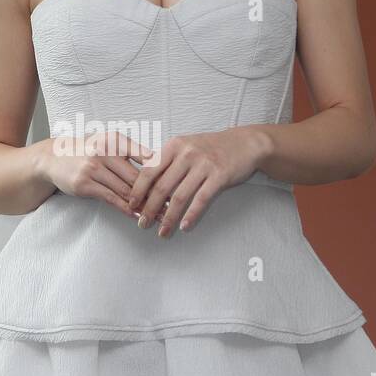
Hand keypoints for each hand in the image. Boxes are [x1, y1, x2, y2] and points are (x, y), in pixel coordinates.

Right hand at [39, 130, 167, 222]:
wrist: (55, 157)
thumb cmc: (89, 151)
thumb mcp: (110, 144)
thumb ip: (132, 153)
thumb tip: (160, 167)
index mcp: (116, 140)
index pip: (145, 158)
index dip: (162, 173)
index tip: (177, 186)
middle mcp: (105, 151)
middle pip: (137, 177)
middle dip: (156, 193)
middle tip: (172, 206)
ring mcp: (93, 168)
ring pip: (125, 190)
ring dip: (144, 205)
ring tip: (158, 215)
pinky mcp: (85, 184)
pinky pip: (110, 198)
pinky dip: (126, 208)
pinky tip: (136, 215)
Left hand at [127, 127, 269, 236]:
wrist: (244, 143)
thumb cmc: (211, 147)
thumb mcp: (185, 146)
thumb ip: (167, 161)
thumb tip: (143, 182)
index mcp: (174, 146)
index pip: (149, 171)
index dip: (138, 190)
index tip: (131, 205)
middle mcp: (186, 154)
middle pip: (161, 187)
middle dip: (149, 208)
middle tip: (142, 224)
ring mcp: (204, 165)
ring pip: (179, 197)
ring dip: (168, 218)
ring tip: (162, 232)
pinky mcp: (219, 176)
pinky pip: (201, 199)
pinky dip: (191, 215)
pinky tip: (184, 227)